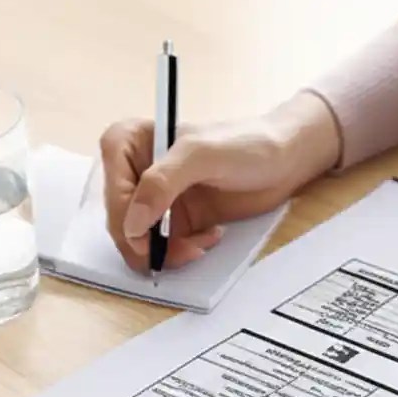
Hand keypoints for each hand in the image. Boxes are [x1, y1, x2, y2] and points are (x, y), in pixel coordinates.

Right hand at [100, 91, 339, 271]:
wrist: (285, 159)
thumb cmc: (247, 144)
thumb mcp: (201, 156)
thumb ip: (162, 183)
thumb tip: (133, 222)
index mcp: (129, 142)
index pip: (112, 190)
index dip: (126, 222)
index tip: (147, 241)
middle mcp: (136, 170)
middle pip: (122, 221)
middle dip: (148, 244)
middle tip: (181, 253)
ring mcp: (156, 197)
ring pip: (141, 240)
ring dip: (167, 251)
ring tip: (200, 246)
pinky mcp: (176, 218)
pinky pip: (165, 246)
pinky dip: (184, 251)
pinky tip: (211, 236)